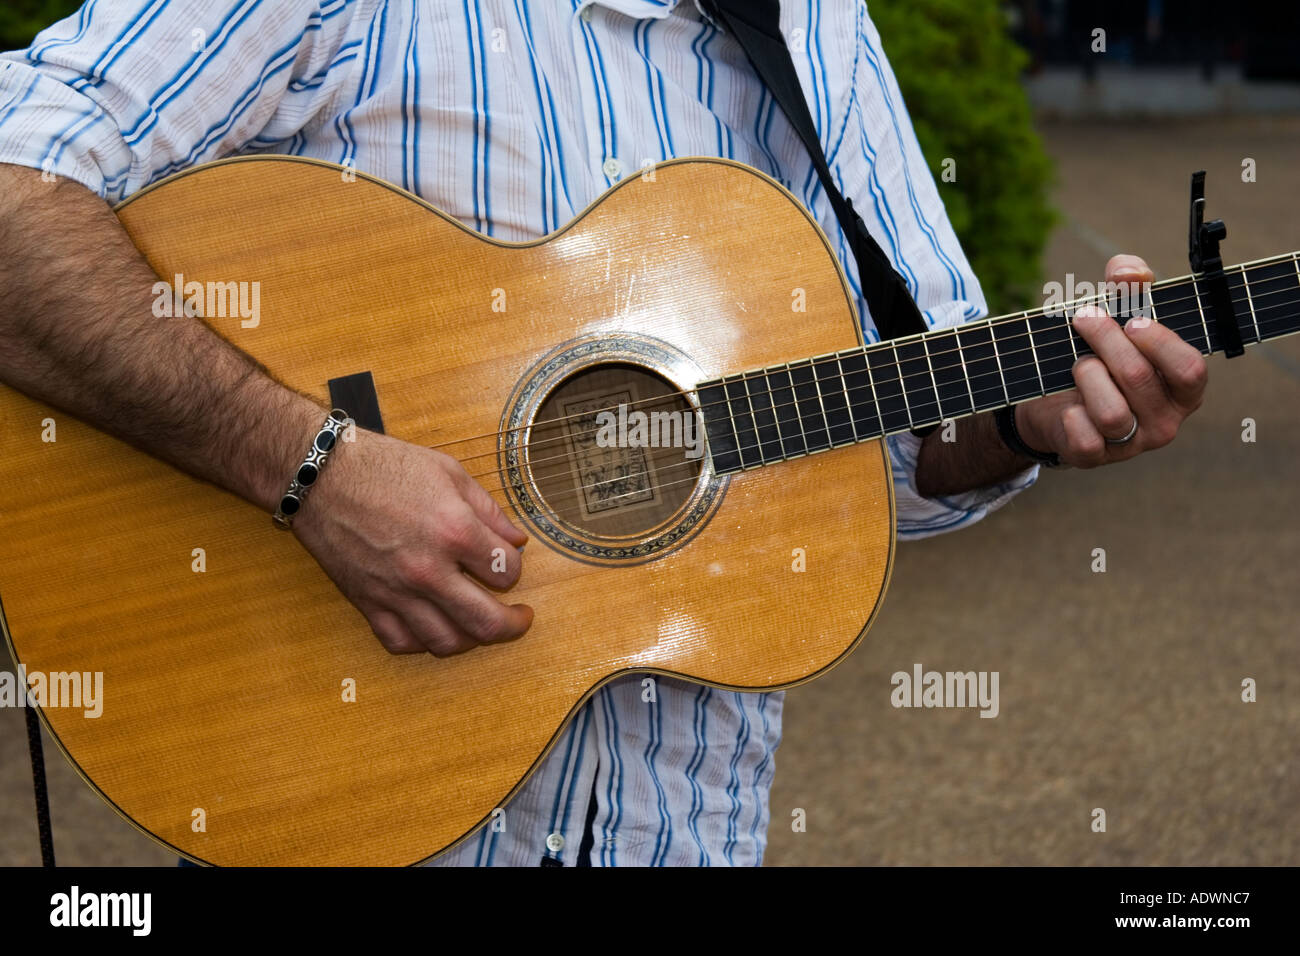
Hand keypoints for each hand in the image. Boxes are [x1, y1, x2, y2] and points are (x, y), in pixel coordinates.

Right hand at [291, 428, 533, 655]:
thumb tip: (517, 539)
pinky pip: (402, 642)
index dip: (515, 567)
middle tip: (520, 618)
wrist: (320, 476)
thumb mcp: (449, 472)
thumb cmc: (384, 466)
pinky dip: (424, 642)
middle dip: (513, 624)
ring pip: (447, 642)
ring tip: (479, 625)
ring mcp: (396, 591)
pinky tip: (435, 627)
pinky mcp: (368, 602)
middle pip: (486, 622)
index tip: (509, 561)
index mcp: (454, 531)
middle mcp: (428, 569)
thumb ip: (489, 510)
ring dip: (472, 638)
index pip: (507, 571)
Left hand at [1016, 254, 1207, 467]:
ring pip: (1113, 412)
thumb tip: (1130, 273)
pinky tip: (1068, 405)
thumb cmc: (1098, 352)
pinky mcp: (1094, 458)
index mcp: (1183, 388)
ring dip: (1087, 376)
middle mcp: (1165, 420)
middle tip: (1084, 319)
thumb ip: (1129, 283)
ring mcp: (1131, 444)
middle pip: (1139, 379)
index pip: (1189, 369)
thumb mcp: (1116, 312)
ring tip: (1079, 365)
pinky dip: (1071, 417)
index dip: (1159, 342)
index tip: (1131, 321)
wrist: (1050, 400)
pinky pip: (1085, 440)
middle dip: (1106, 341)